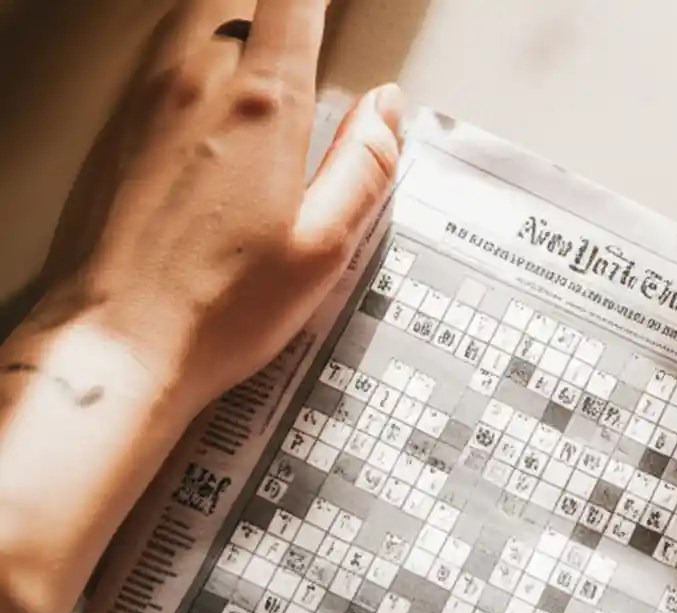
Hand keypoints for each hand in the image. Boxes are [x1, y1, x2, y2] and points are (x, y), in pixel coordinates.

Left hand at [32, 0, 403, 412]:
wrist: (116, 340)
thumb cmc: (218, 307)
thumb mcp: (324, 247)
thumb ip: (364, 166)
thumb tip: (386, 109)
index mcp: (265, 107)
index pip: (297, 2)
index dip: (321, 0)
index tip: (340, 11)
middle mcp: (202, 85)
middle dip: (284, 4)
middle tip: (312, 21)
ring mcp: (151, 100)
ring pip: (196, 14)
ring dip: (238, 10)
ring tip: (270, 28)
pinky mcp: (119, 125)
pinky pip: (163, 51)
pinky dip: (199, 40)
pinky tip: (214, 71)